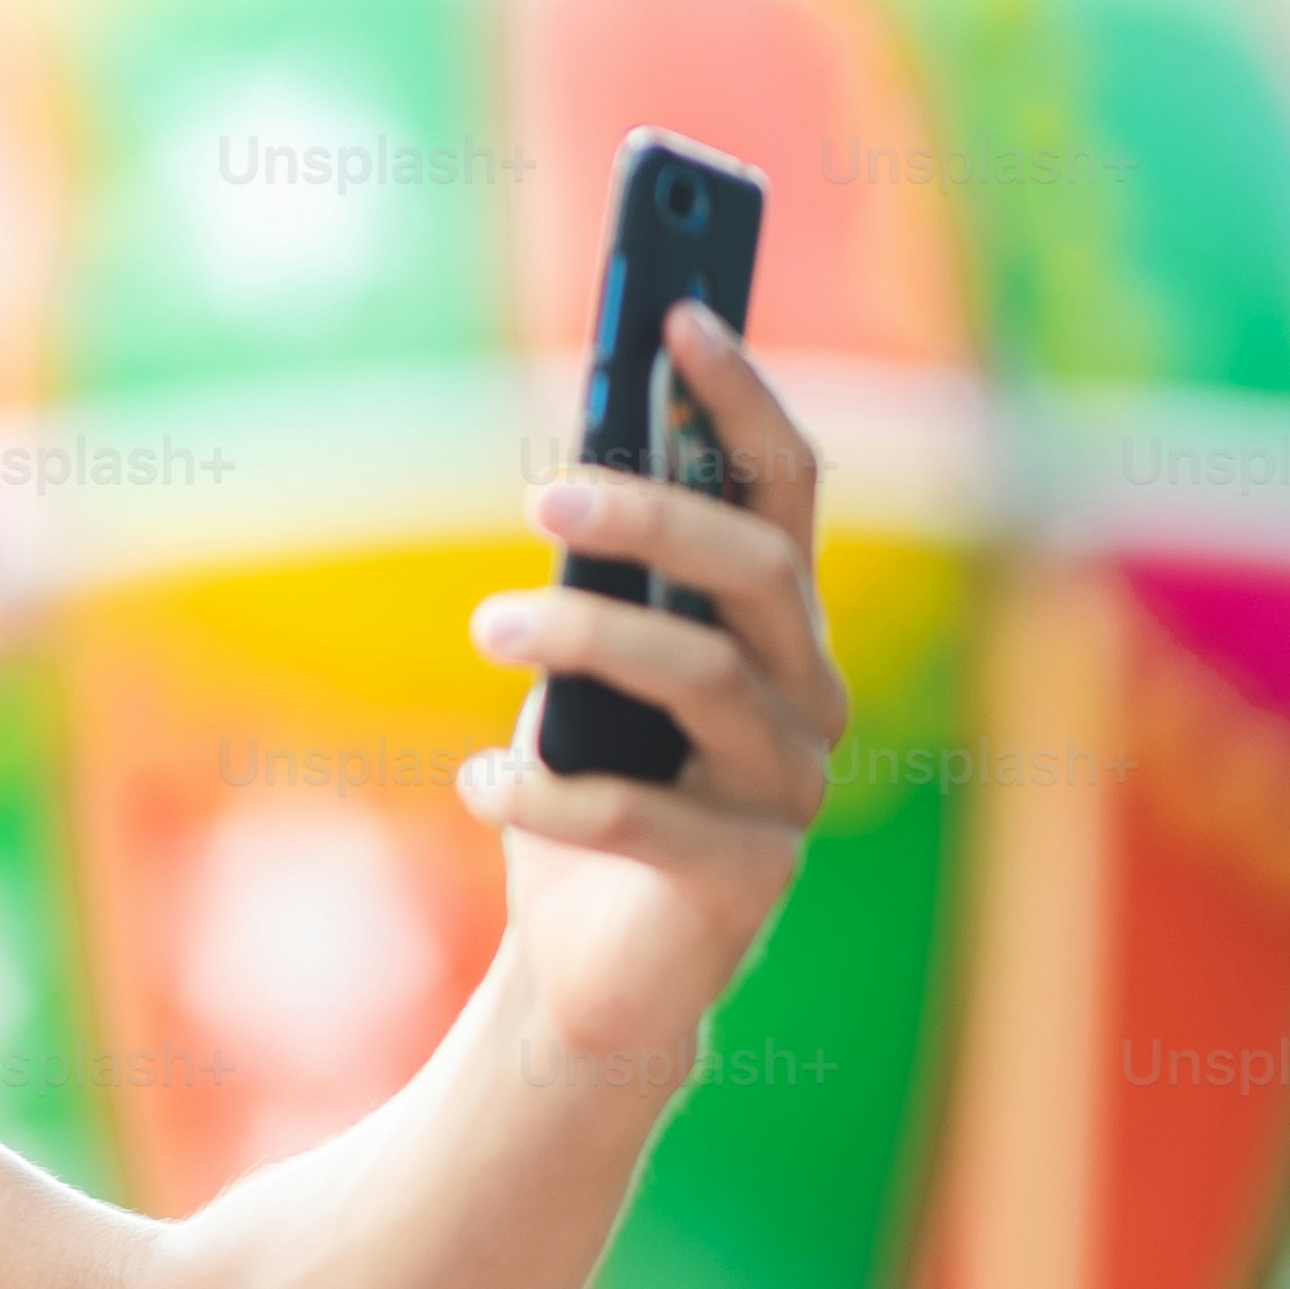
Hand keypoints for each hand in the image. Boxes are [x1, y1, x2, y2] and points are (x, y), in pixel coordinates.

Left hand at [457, 304, 843, 1085]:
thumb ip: (603, 585)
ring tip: (487, 622)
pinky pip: (644, 814)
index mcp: (778, 627)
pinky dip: (546, 790)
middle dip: (653, 513)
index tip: (678, 312)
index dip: (743, 396)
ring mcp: (790, 789)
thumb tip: (572, 480)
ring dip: (582, 634)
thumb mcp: (584, 676)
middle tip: (540, 487)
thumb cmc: (588, 798)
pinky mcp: (747, 879)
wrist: (589, 976)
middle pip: (752, 569)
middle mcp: (810, 697)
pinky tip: (479, 779)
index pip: (786, 488)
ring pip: (704, 674)